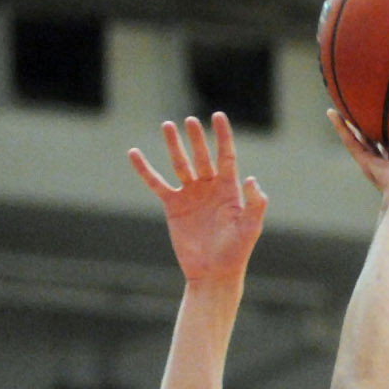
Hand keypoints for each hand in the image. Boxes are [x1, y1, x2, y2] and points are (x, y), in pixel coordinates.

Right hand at [129, 112, 267, 282]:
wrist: (213, 273)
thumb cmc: (236, 252)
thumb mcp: (250, 227)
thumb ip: (254, 203)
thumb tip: (251, 179)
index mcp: (230, 189)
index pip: (226, 156)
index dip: (223, 136)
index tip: (218, 116)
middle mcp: (210, 188)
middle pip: (202, 156)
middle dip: (197, 138)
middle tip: (190, 120)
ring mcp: (191, 195)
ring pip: (180, 164)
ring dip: (174, 145)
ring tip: (167, 125)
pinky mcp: (173, 206)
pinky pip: (157, 183)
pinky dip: (145, 169)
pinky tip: (134, 153)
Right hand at [326, 109, 388, 205]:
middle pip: (384, 144)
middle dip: (381, 131)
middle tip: (378, 113)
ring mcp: (376, 163)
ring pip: (362, 140)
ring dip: (353, 125)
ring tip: (344, 108)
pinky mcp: (365, 161)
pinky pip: (349, 141)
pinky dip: (340, 127)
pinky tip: (332, 112)